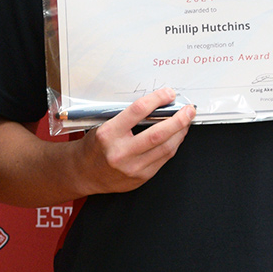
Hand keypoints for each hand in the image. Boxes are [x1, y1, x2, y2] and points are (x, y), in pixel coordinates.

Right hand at [78, 87, 194, 194]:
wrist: (84, 173)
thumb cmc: (95, 147)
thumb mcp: (103, 126)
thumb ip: (127, 117)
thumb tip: (157, 106)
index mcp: (108, 134)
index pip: (137, 111)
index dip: (157, 99)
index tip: (168, 94)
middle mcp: (120, 152)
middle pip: (157, 134)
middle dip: (178, 119)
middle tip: (188, 109)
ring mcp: (132, 167)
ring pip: (166, 148)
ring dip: (180, 132)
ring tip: (186, 121)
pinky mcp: (141, 177)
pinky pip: (164, 159)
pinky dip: (174, 145)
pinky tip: (177, 136)